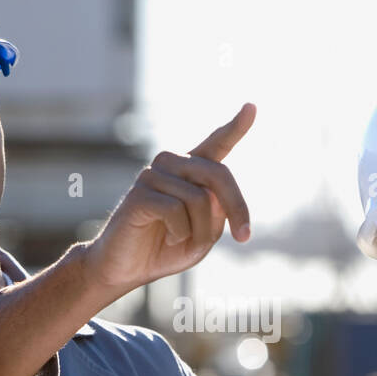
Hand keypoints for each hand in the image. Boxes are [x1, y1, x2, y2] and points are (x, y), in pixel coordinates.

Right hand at [82, 103, 255, 294]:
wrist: (124, 269)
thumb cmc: (165, 250)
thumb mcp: (203, 236)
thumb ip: (215, 215)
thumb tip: (213, 196)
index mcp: (190, 171)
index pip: (216, 144)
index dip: (235, 126)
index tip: (252, 107)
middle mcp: (172, 164)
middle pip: (219, 175)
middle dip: (237, 208)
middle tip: (244, 237)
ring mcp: (153, 175)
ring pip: (200, 200)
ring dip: (201, 231)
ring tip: (182, 241)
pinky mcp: (140, 192)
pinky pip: (177, 210)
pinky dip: (181, 233)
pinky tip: (168, 237)